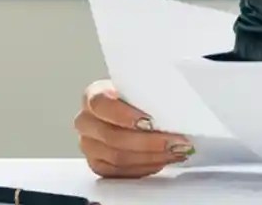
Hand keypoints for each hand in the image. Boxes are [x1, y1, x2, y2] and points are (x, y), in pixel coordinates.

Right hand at [75, 79, 194, 177]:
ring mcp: (89, 146)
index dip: (124, 115)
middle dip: (149, 142)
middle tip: (175, 142)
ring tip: (175, 152)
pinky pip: (120, 173)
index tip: (150, 121)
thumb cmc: (137, 98)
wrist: (130, 112)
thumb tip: (174, 105)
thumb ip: (149, 95)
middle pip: (112, 137)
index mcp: (93, 96)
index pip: (101, 104)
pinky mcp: (98, 165)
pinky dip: (144, 168)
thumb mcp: (141, 88)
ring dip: (151, 157)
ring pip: (118, 157)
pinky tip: (161, 160)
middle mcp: (86, 122)